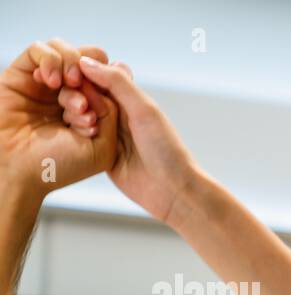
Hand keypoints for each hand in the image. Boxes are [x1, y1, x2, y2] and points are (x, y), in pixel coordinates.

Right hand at [0, 39, 116, 195]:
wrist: (20, 175)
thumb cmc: (61, 167)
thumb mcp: (104, 145)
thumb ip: (113, 111)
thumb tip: (104, 75)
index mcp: (93, 113)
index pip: (107, 79)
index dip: (108, 80)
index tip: (100, 100)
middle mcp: (70, 96)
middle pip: (87, 61)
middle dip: (90, 71)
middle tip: (82, 90)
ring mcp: (45, 86)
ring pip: (65, 51)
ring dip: (71, 64)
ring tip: (66, 87)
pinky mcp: (21, 77)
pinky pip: (38, 50)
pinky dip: (50, 58)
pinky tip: (51, 80)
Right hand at [60, 55, 200, 225]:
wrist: (172, 190)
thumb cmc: (166, 149)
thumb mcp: (143, 109)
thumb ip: (117, 83)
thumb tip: (86, 61)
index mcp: (129, 98)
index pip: (97, 76)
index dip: (82, 74)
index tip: (74, 79)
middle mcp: (117, 113)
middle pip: (83, 93)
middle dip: (76, 96)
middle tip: (84, 110)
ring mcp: (106, 133)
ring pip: (77, 113)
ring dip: (74, 114)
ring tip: (87, 125)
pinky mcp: (99, 152)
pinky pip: (77, 136)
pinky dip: (73, 132)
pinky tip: (74, 135)